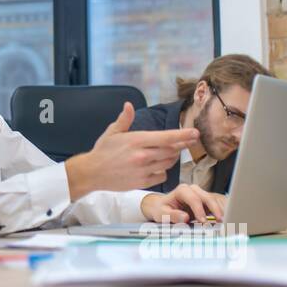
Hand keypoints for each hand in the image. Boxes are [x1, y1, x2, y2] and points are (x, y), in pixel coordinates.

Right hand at [65, 102, 198, 197]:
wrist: (92, 172)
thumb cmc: (102, 151)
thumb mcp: (112, 132)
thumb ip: (124, 119)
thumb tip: (128, 105)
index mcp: (137, 140)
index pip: (167, 137)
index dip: (183, 135)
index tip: (195, 133)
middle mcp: (142, 155)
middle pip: (171, 150)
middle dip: (182, 145)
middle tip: (188, 141)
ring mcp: (143, 170)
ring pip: (168, 163)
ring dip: (173, 157)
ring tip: (172, 152)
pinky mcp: (142, 182)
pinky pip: (161, 176)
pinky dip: (163, 171)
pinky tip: (158, 166)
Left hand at [141, 183, 226, 223]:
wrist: (163, 207)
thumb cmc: (162, 210)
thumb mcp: (162, 214)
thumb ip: (172, 215)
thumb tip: (184, 217)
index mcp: (182, 190)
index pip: (194, 199)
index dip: (199, 210)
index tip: (203, 221)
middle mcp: (193, 190)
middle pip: (208, 198)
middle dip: (215, 209)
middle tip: (220, 221)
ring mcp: (201, 195)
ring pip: (215, 200)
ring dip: (221, 211)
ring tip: (226, 222)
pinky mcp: (207, 201)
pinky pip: (217, 205)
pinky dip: (222, 212)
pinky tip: (226, 220)